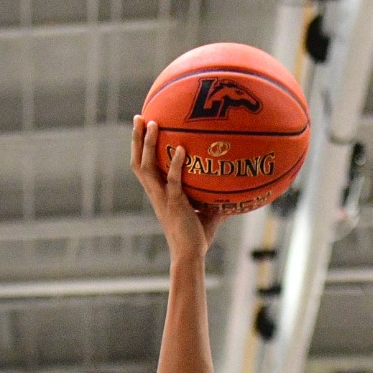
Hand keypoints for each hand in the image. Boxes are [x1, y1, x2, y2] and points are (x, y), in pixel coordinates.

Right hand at [130, 117, 224, 257]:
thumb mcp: (207, 213)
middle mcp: (156, 193)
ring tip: (153, 124)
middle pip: (138, 162)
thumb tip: (236, 190)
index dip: (139, 148)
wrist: (190, 255)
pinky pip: (173, 180)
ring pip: (147, 167)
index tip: (141, 127)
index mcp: (158, 194)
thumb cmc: (197, 237)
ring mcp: (163, 198)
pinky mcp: (174, 203)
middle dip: (137, 139)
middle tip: (139, 117)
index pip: (143, 167)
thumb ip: (215, 199)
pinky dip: (175, 165)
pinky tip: (181, 149)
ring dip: (148, 145)